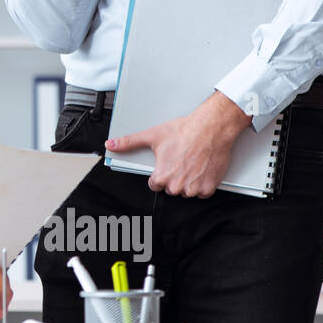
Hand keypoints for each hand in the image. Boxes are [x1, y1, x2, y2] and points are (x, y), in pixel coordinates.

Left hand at [105, 91, 252, 197]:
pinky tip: (200, 169)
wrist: (210, 128)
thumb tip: (111, 144)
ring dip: (188, 182)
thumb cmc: (184, 131)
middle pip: (171, 189)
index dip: (159, 174)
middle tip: (179, 161)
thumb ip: (129, 143)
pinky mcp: (209, 187)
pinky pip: (203, 194)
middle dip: (174, 178)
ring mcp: (194, 188)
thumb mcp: (152, 136)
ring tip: (191, 164)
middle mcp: (177, 185)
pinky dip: (202, 184)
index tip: (165, 165)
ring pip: (187, 192)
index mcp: (161, 176)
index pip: (155, 185)